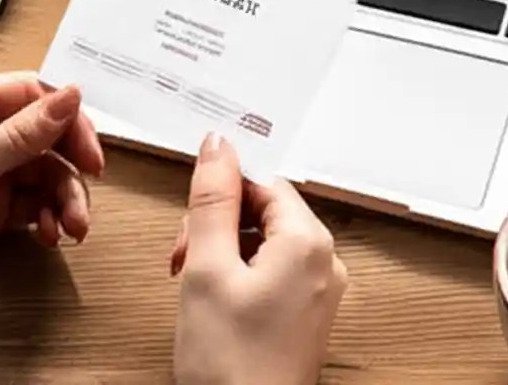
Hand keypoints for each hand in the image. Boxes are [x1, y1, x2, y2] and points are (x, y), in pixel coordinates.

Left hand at [0, 72, 103, 319]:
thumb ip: (19, 137)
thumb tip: (70, 95)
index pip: (32, 96)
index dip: (68, 119)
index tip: (90, 152)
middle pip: (46, 138)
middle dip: (71, 167)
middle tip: (84, 197)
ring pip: (44, 176)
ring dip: (64, 199)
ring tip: (70, 229)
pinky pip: (31, 207)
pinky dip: (47, 219)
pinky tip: (49, 236)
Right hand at [170, 135, 347, 384]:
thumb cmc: (230, 364)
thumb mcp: (206, 269)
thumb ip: (211, 200)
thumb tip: (217, 145)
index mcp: (308, 242)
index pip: (263, 182)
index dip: (219, 191)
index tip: (188, 212)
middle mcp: (323, 262)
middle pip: (264, 211)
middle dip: (217, 225)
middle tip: (184, 259)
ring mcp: (317, 292)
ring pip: (263, 242)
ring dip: (222, 251)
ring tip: (193, 284)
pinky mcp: (304, 316)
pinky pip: (271, 273)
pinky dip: (237, 276)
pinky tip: (213, 301)